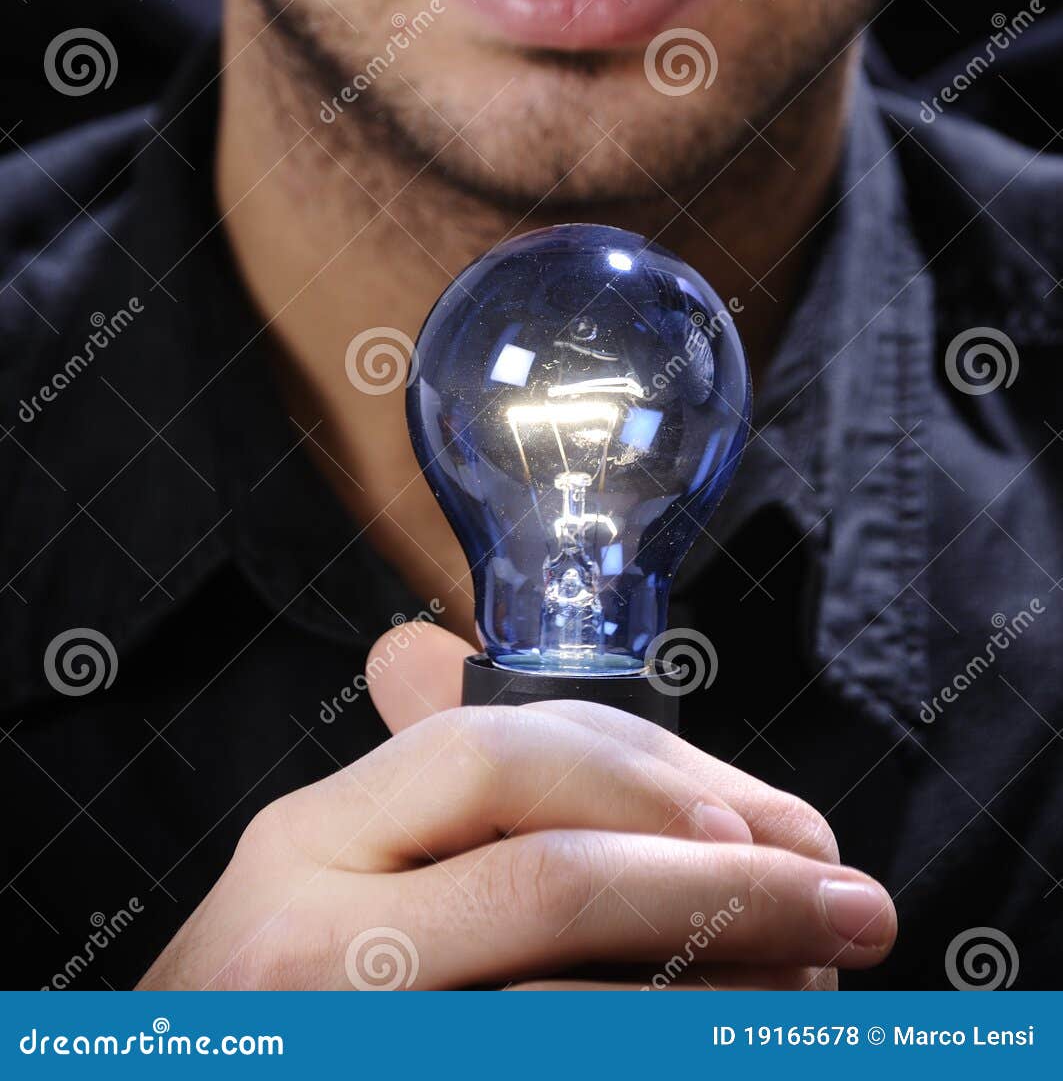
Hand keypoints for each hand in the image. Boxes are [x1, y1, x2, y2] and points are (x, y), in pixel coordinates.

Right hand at [138, 624, 894, 989]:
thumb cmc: (288, 1011)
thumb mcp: (335, 894)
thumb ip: (437, 796)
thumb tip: (590, 740)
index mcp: (303, 848)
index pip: (491, 756)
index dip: (649, 777)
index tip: (770, 820)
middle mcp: (306, 941)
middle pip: (549, 876)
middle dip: (727, 885)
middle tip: (848, 900)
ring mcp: (344, 1034)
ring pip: (565, 1010)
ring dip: (723, 996)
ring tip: (816, 990)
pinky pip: (552, 1062)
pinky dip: (665, 1049)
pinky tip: (731, 1044)